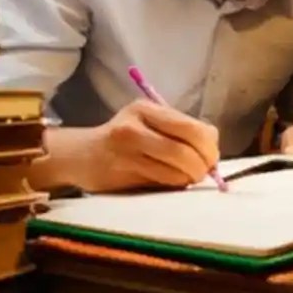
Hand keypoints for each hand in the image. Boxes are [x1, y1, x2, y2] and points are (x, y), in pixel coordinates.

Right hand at [58, 99, 220, 192]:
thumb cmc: (121, 143)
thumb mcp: (146, 125)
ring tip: (183, 177)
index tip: (209, 157)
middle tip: (201, 172)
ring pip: (178, 166)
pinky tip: (166, 180)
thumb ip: (177, 133)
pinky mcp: (122, 170)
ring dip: (188, 177)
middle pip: (187, 146)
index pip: (193, 127)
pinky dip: (174, 184)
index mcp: (146, 108)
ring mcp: (127, 148)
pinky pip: (163, 180)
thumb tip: (212, 155)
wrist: (80, 156)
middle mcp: (136, 124)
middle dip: (203, 164)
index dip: (210, 147)